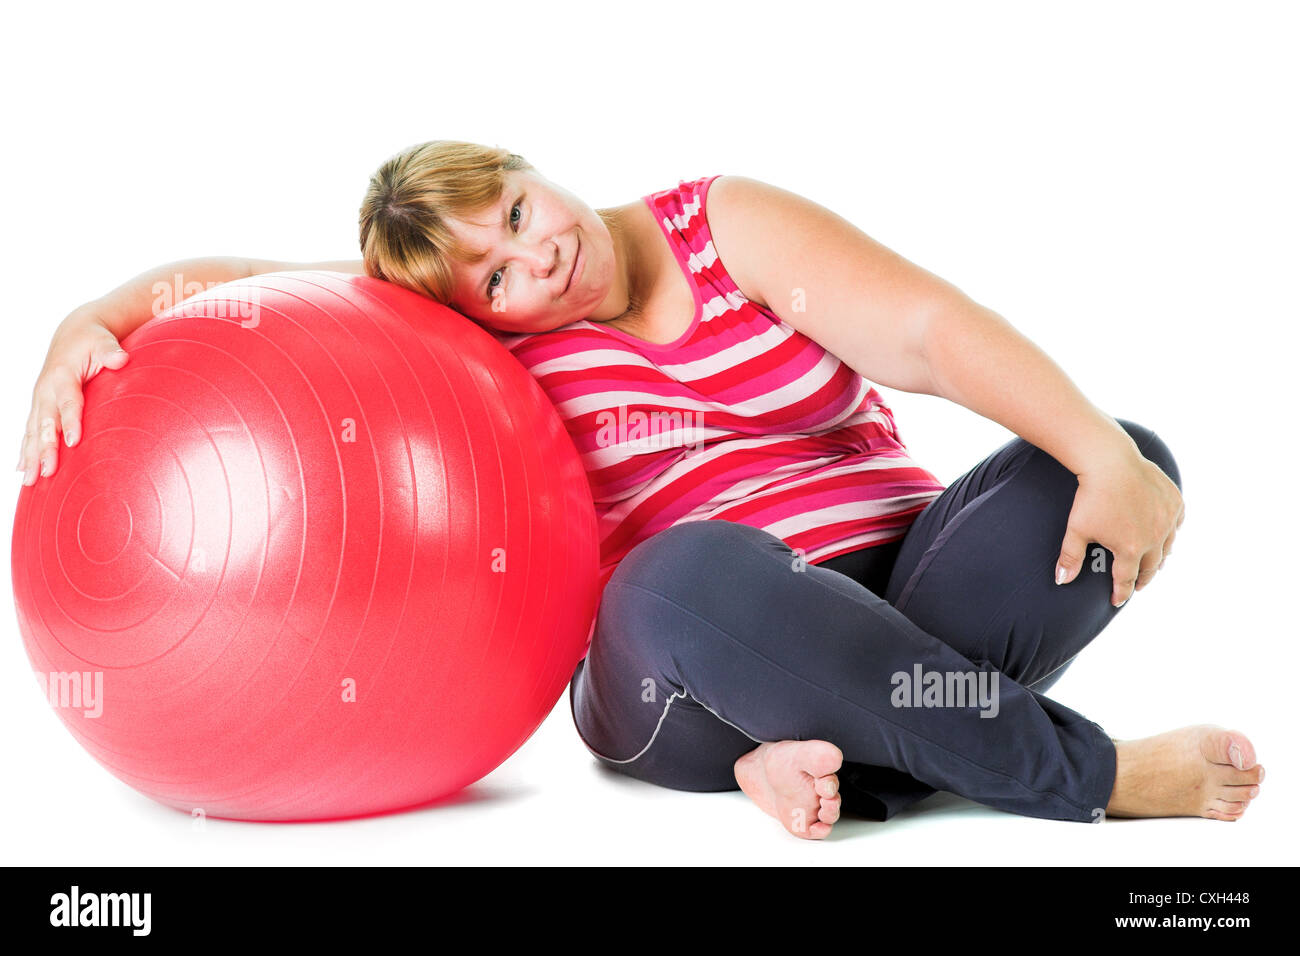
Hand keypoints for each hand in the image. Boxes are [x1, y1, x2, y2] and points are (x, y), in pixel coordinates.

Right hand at [18, 314, 129, 484]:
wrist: (74, 333)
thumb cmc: (93, 340)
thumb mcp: (104, 341)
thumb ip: (111, 351)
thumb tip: (121, 358)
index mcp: (62, 374)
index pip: (68, 401)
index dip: (70, 421)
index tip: (72, 442)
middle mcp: (46, 389)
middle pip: (46, 423)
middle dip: (45, 448)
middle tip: (47, 472)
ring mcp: (40, 399)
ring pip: (34, 431)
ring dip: (31, 455)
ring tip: (30, 480)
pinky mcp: (40, 406)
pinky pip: (30, 431)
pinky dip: (25, 449)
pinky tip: (22, 469)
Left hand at [1055, 449, 1184, 606]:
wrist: (1111, 462)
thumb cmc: (1091, 496)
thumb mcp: (1076, 530)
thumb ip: (1070, 558)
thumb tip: (1061, 581)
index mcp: (1130, 549)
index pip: (1126, 579)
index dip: (1121, 592)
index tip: (1117, 600)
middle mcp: (1154, 538)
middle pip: (1150, 567)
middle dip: (1142, 579)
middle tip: (1137, 585)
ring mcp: (1167, 520)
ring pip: (1167, 547)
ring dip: (1160, 558)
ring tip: (1153, 564)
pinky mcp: (1175, 502)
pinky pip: (1176, 523)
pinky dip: (1170, 531)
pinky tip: (1165, 534)